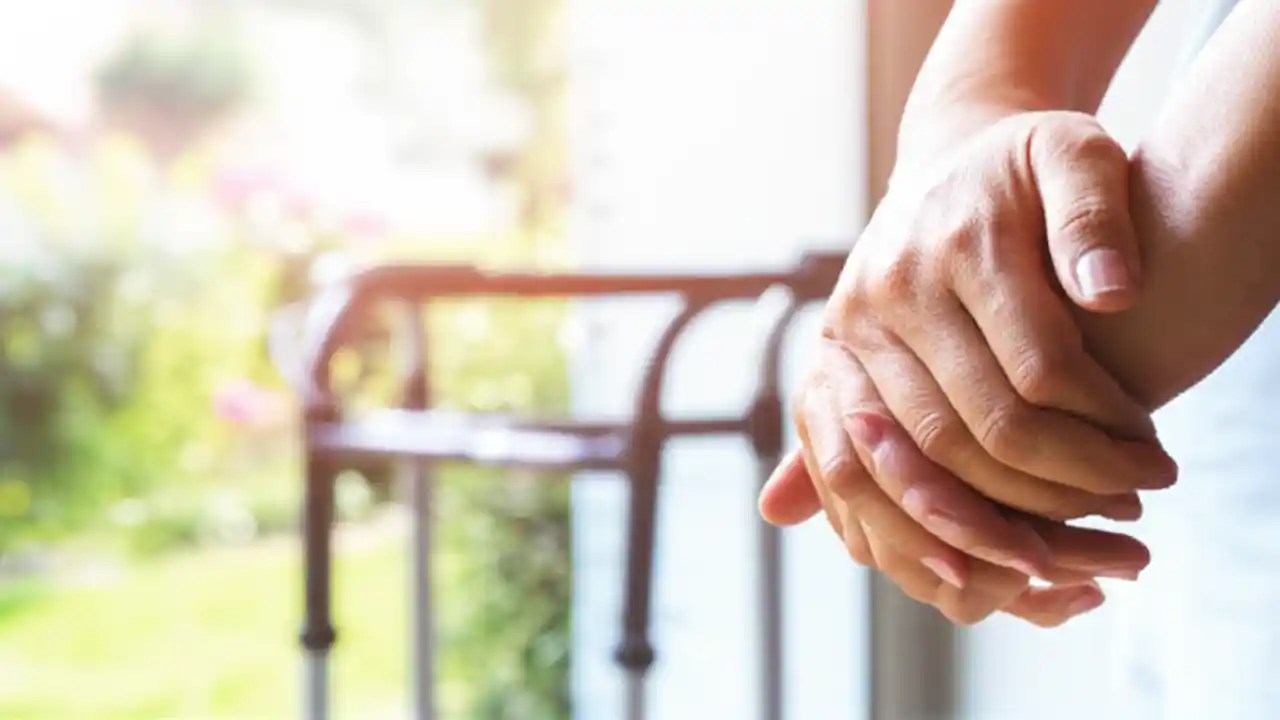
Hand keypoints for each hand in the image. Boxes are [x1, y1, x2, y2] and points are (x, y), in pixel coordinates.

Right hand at [761, 111, 1173, 621]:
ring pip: (915, 455)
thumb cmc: (1024, 168)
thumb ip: (1097, 215)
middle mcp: (891, 291)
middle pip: (973, 426)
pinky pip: (853, 461)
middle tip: (1127, 511)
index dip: (1104, 429)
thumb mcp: (1074, 153)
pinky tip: (968, 547)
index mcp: (959, 242)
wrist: (943, 163)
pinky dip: (905, 515)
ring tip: (1060, 553)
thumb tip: (1112, 296)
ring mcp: (849, 330)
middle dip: (1059, 486)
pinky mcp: (829, 362)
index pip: (1039, 368)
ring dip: (989, 519)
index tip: (1155, 461)